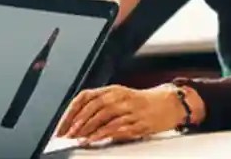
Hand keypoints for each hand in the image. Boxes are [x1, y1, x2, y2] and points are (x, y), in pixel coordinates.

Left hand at [55, 84, 190, 144]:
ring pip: (105, 117)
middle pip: (94, 106)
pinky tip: (94, 140)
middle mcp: (120, 97)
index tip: (62, 126)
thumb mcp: (118, 99)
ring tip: (78, 138)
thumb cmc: (141, 103)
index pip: (86, 97)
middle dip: (78, 122)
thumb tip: (74, 121)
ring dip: (89, 128)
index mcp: (112, 90)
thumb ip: (99, 106)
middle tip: (67, 134)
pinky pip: (119, 128)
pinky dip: (104, 134)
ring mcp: (131, 109)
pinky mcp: (140, 122)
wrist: (168, 104)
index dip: (71, 111)